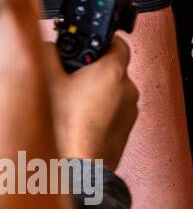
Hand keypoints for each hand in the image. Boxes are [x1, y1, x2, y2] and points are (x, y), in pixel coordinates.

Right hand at [45, 35, 138, 169]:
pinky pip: (113, 111)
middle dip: (91, 69)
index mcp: (114, 72)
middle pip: (112, 68)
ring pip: (112, 91)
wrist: (76, 168)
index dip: (101, 40)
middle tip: (69, 77)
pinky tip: (78, 119)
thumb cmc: (64, 128)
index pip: (118, 42)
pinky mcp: (125, 129)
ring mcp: (129, 111)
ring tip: (70, 103)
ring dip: (94, 91)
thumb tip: (50, 45)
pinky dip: (99, 111)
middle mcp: (128, 89)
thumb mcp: (47, 80)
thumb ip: (48, 53)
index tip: (87, 43)